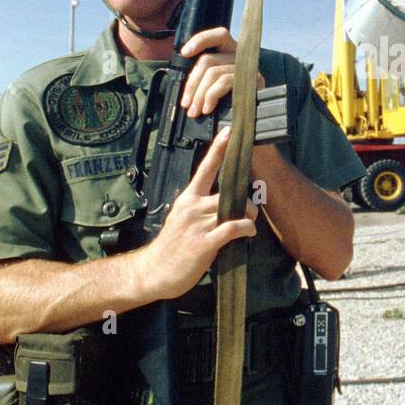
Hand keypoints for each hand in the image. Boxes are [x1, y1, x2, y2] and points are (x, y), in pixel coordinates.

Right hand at [138, 129, 256, 300]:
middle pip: (228, 191)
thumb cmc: (171, 247)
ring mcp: (198, 225)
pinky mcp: (204, 243)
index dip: (218, 150)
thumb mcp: (182, 219)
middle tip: (251, 209)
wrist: (153, 272)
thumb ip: (200, 208)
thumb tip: (224, 202)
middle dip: (245, 199)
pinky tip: (249, 232)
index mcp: (187, 198)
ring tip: (248, 224)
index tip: (228, 132)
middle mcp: (192, 207)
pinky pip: (233, 228)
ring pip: (233, 209)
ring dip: (248, 215)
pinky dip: (246, 228)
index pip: (205, 168)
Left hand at [179, 26, 265, 117]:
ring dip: (199, 94)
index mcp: (232, 53)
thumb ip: (205, 78)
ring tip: (195, 111)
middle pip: (208, 60)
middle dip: (192, 83)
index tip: (185, 53)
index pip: (219, 35)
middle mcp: (241, 56)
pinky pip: (224, 81)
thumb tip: (187, 82)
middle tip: (186, 103)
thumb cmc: (234, 105)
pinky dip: (211, 96)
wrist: (256, 122)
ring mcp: (247, 68)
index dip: (201, 39)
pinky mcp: (252, 80)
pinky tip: (208, 109)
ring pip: (213, 72)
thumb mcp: (217, 87)